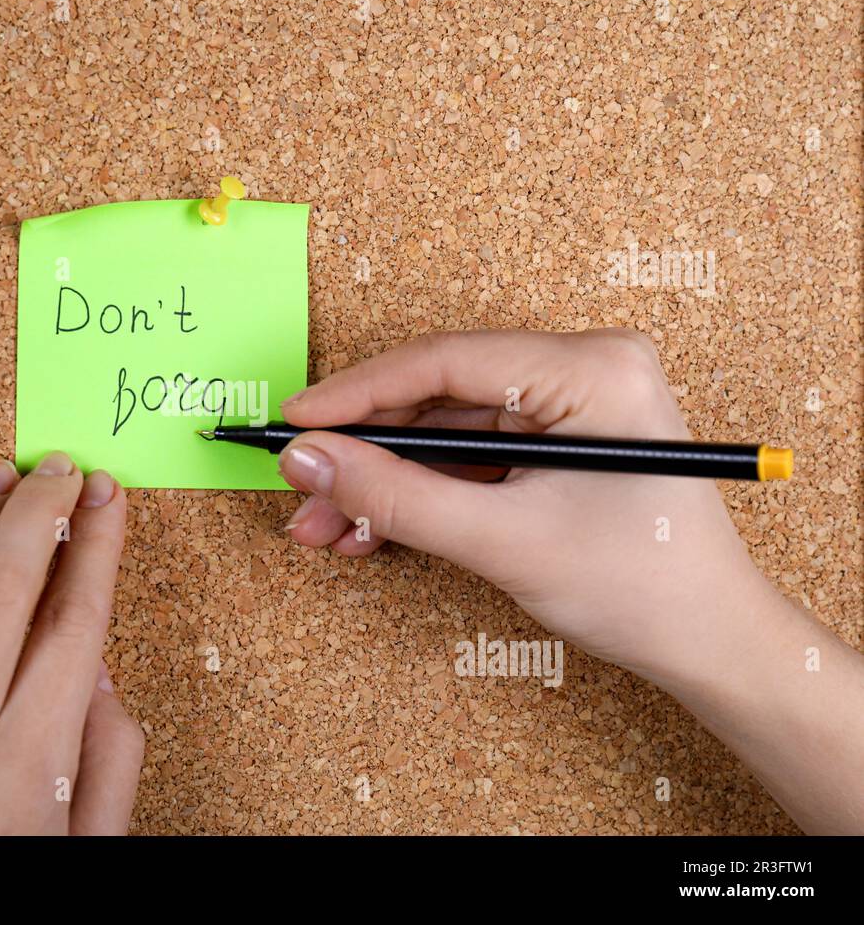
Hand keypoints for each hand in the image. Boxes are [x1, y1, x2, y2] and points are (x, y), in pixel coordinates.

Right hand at [279, 329, 863, 832]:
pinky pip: (471, 455)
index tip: (294, 421)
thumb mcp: (503, 540)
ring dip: (385, 480)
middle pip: (439, 396)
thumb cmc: (642, 587)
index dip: (357, 392)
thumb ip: (397, 495)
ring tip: (328, 527)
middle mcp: (584, 369)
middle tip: (303, 489)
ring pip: (446, 431)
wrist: (710, 644)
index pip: (446, 361)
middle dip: (365, 453)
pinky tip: (374, 528)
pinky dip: (422, 492)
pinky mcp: (559, 439)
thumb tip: (309, 458)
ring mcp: (572, 404)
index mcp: (592, 369)